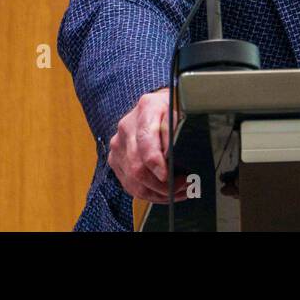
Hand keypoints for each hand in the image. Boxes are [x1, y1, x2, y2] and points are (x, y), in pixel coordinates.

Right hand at [108, 87, 188, 203]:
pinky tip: (165, 193)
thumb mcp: (179, 110)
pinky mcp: (115, 160)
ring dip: (157, 193)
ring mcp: (118, 145)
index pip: (146, 141)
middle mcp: (126, 128)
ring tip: (178, 193)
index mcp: (146, 109)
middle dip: (162, 185)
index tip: (168, 176)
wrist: (153, 106)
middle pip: (137, 167)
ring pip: (133, 181)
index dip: (155, 163)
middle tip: (184, 187)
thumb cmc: (170, 108)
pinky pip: (129, 185)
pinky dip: (149, 194)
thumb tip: (167, 154)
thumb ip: (172, 128)